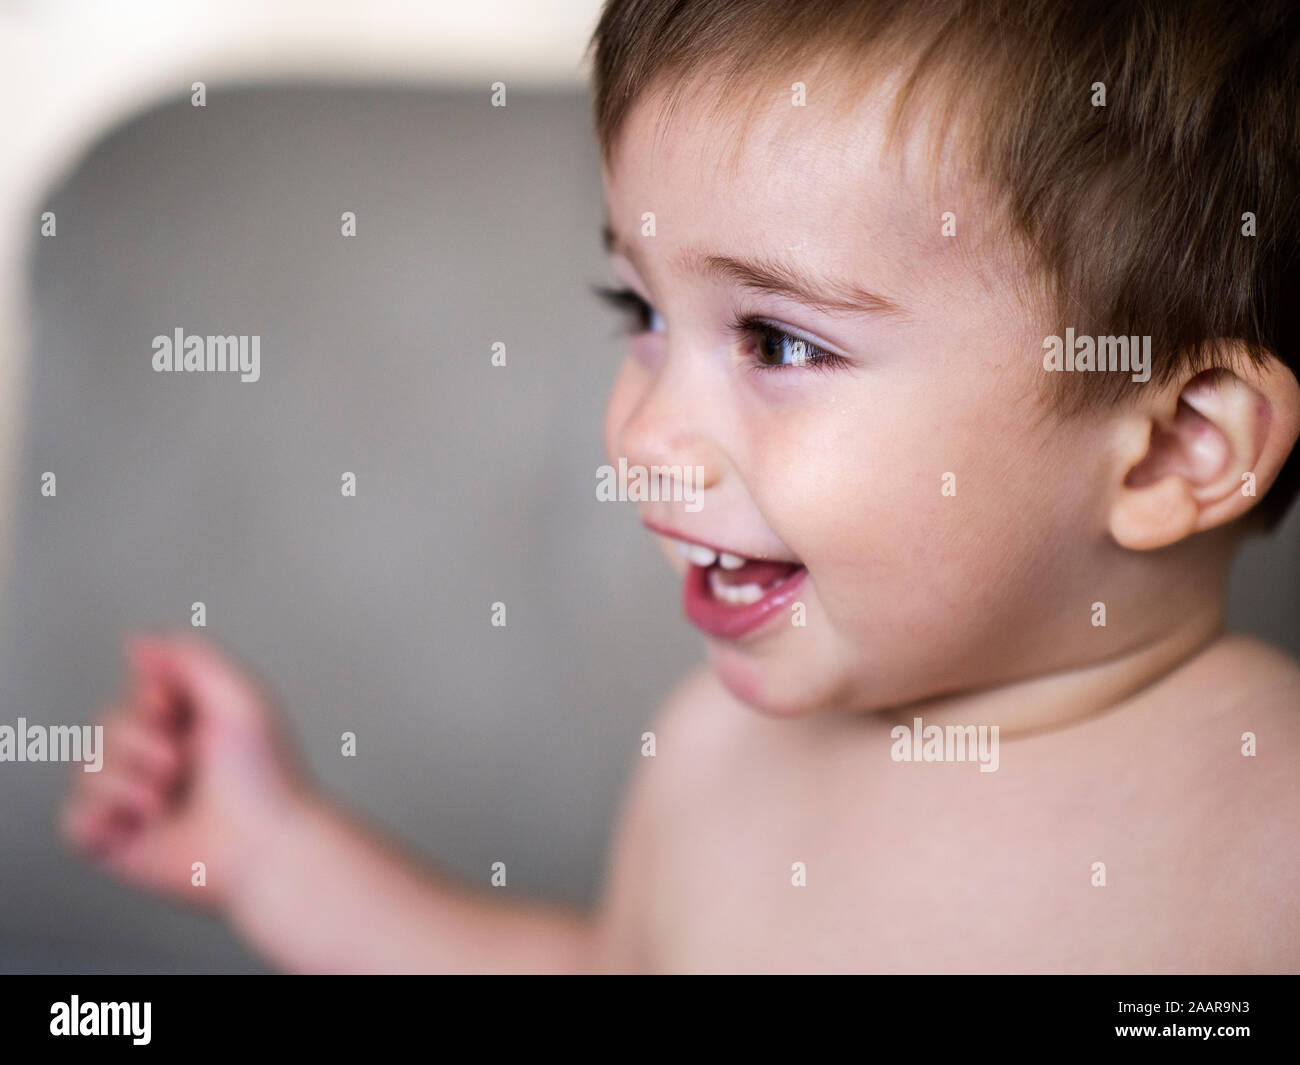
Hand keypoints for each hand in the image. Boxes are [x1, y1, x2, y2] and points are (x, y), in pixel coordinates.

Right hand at [60, 632, 313, 912]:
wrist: (266, 842)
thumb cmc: (266, 775)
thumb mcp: (239, 695)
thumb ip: (193, 656)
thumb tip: (140, 640)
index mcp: (186, 723)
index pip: (134, 693)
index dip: (150, 700)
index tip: (177, 710)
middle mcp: (159, 758)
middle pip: (104, 727)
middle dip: (140, 742)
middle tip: (181, 762)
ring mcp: (136, 799)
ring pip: (86, 770)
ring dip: (127, 782)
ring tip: (166, 800)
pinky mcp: (119, 840)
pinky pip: (73, 820)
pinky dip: (97, 819)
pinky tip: (134, 822)